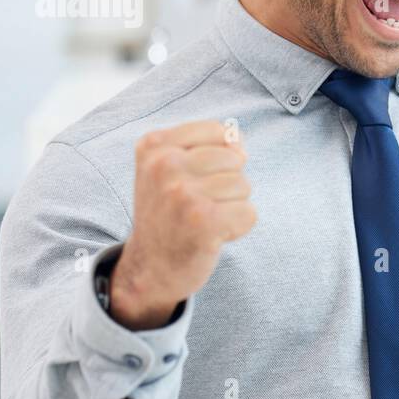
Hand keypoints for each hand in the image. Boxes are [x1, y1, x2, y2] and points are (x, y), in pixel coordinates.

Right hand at [109, 120, 255, 329]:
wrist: (150, 267)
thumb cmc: (170, 213)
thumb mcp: (173, 169)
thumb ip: (210, 146)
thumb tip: (240, 146)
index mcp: (154, 145)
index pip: (220, 132)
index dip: (221, 158)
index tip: (193, 180)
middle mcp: (164, 165)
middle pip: (235, 159)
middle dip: (227, 184)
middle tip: (197, 206)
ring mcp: (182, 193)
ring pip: (244, 185)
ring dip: (231, 207)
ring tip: (202, 220)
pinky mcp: (203, 221)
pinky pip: (249, 213)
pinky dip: (237, 228)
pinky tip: (211, 236)